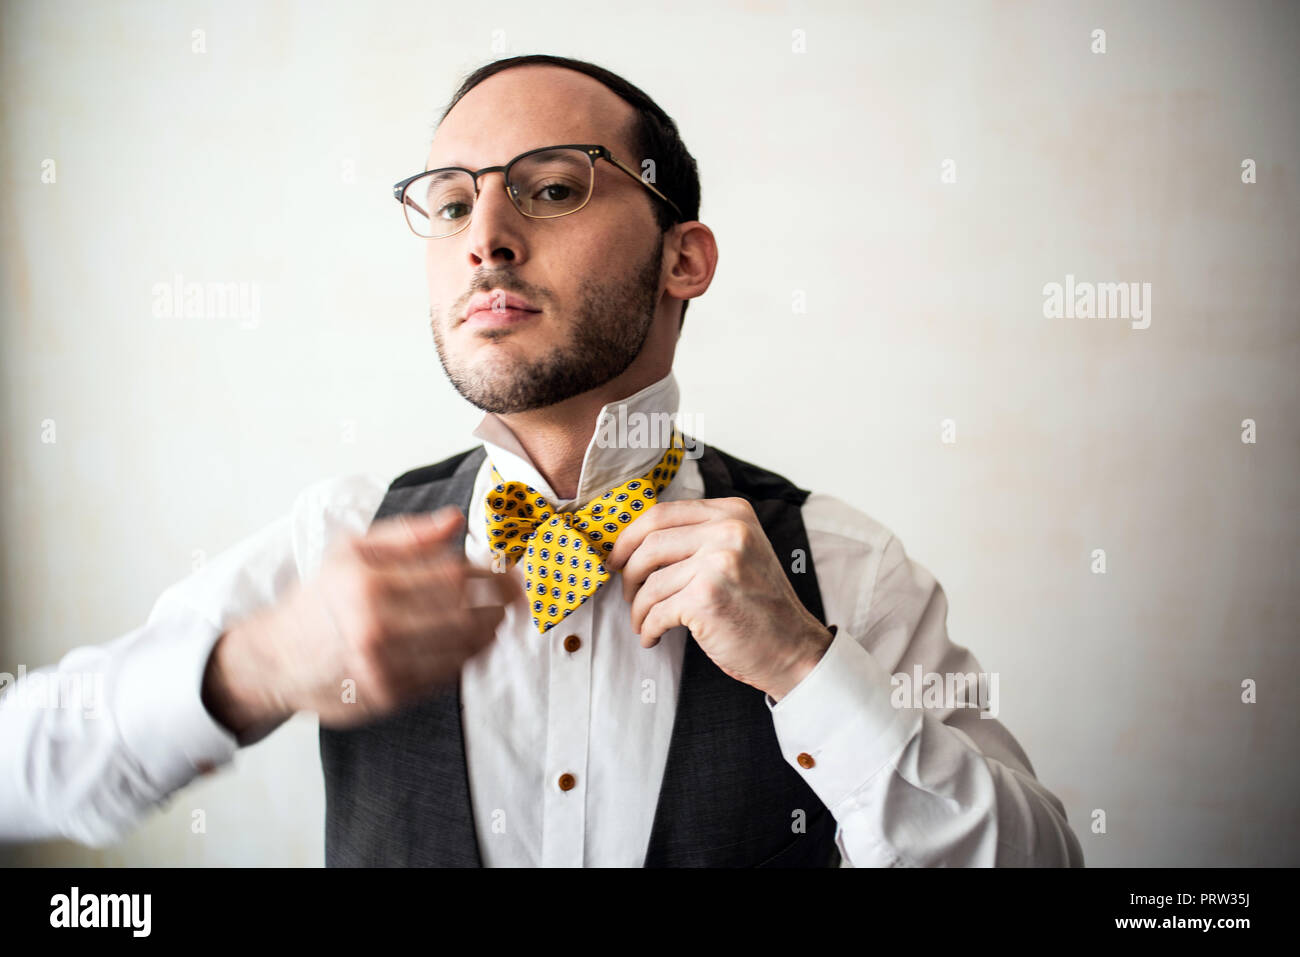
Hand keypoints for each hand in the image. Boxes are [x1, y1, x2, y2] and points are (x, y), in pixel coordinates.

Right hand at [202, 506, 523, 735]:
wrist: (277, 658)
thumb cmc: (321, 598)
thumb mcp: (351, 551)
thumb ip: (406, 535)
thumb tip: (455, 522)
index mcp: (367, 581)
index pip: (453, 575)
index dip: (491, 573)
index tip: (509, 570)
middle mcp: (374, 625)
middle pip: (465, 613)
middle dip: (500, 603)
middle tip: (515, 596)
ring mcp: (381, 666)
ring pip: (462, 648)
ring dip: (490, 631)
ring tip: (496, 618)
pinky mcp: (388, 697)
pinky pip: (445, 676)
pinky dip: (467, 658)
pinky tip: (472, 644)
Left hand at [605, 497, 833, 701]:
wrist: (793, 649)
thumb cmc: (759, 606)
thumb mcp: (738, 552)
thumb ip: (700, 536)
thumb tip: (636, 540)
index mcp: (732, 513)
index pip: (662, 513)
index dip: (629, 538)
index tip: (616, 558)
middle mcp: (728, 531)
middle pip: (649, 544)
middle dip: (628, 573)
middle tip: (627, 595)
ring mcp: (718, 563)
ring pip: (650, 582)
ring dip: (639, 609)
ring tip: (645, 623)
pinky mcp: (706, 598)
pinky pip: (656, 611)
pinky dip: (648, 628)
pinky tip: (653, 637)